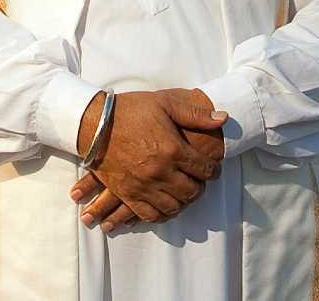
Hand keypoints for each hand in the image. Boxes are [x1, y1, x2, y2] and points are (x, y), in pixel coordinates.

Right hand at [70, 89, 225, 230]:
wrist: (94, 123)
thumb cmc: (131, 110)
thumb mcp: (165, 104)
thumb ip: (195, 114)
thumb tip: (223, 119)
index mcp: (174, 150)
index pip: (204, 169)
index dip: (213, 170)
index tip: (212, 168)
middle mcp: (162, 172)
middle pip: (192, 191)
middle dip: (200, 187)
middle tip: (199, 181)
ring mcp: (144, 186)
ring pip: (173, 206)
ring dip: (183, 202)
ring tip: (183, 193)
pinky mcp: (128, 194)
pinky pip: (149, 215)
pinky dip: (161, 214)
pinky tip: (165, 206)